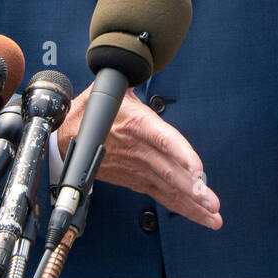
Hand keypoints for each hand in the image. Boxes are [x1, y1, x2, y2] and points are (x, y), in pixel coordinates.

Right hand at [57, 81, 221, 230]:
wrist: (65, 138)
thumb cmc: (91, 112)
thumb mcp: (113, 89)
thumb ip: (135, 80)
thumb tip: (148, 61)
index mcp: (135, 124)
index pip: (162, 139)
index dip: (181, 154)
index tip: (197, 169)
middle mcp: (138, 150)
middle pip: (168, 171)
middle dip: (191, 188)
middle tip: (211, 201)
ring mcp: (137, 168)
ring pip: (167, 188)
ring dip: (191, 204)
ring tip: (213, 214)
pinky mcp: (135, 181)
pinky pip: (161, 196)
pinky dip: (182, 208)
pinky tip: (201, 215)